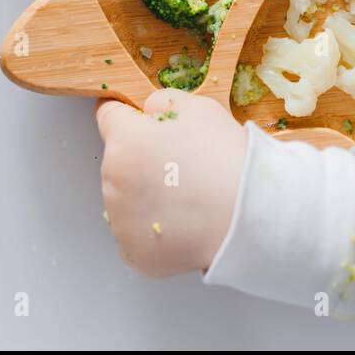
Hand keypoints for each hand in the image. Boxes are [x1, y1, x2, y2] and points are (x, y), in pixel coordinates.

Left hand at [96, 88, 247, 277]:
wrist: (248, 213)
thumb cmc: (226, 159)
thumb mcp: (198, 107)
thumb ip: (162, 102)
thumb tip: (148, 111)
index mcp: (124, 139)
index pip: (107, 117)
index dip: (125, 118)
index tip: (134, 124)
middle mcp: (113, 180)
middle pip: (118, 164)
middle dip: (141, 163)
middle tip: (179, 169)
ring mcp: (121, 221)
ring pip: (126, 202)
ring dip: (146, 199)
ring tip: (186, 199)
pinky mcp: (134, 252)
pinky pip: (137, 237)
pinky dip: (154, 233)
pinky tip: (182, 225)